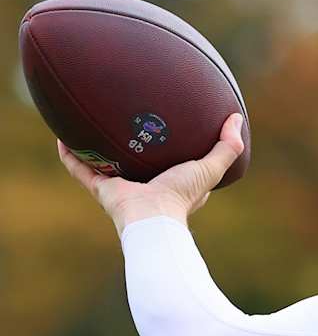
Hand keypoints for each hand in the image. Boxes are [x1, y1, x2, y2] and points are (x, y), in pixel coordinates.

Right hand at [58, 113, 245, 236]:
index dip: (176, 149)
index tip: (171, 128)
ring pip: (106, 164)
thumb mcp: (211, 167)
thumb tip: (236, 119)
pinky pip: (81, 170)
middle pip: (136, 162)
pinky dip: (71, 156)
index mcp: (172, 184)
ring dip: (96, 148)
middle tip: (125, 118)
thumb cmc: (182, 194)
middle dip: (130, 144)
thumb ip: (227, 146)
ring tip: (88, 124)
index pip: (175, 165)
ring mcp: (123, 187)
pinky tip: (62, 138)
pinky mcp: (102, 190)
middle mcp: (146, 185)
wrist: (151, 217)